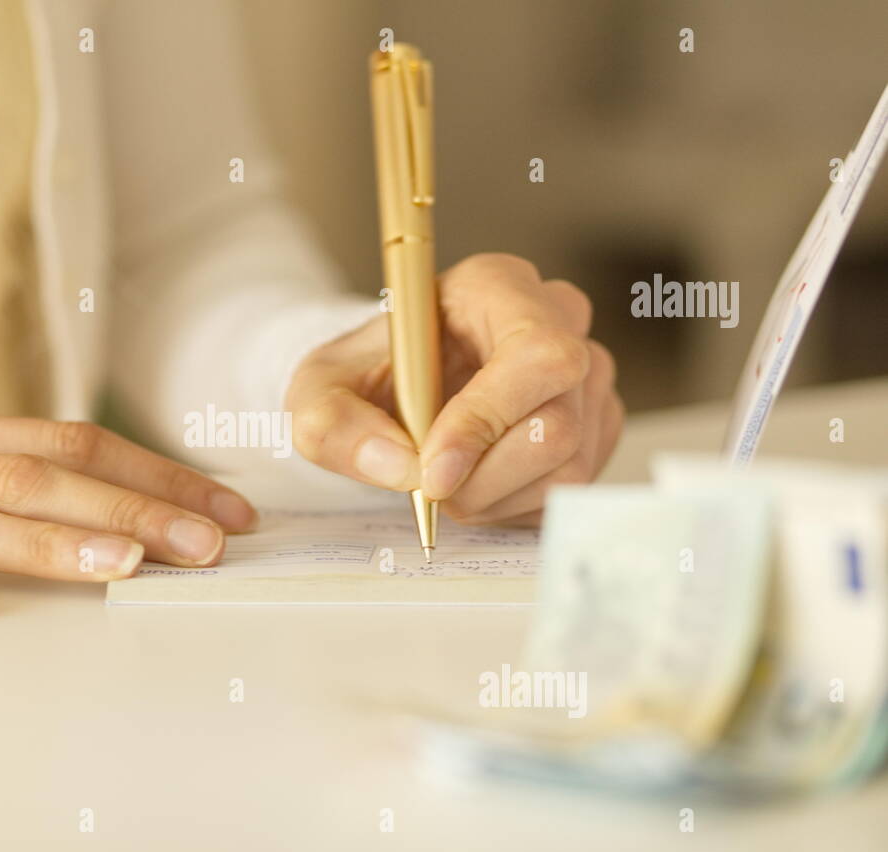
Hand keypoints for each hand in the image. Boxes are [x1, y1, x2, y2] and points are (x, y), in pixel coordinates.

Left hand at [286, 253, 622, 525]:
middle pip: (557, 423)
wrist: (388, 390)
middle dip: (483, 476)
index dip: (488, 421)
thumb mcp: (317, 392)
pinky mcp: (594, 425)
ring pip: (569, 465)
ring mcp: (585, 376)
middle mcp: (558, 321)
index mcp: (496, 287)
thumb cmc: (361, 376)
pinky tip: (475, 485)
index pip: (535, 354)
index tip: (431, 471)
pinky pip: (570, 489)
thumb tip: (398, 466)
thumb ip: (336, 425)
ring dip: (494, 497)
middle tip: (428, 487)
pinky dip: (513, 506)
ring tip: (446, 483)